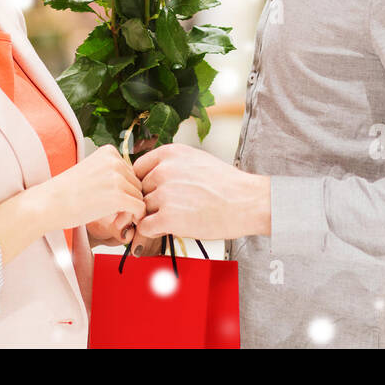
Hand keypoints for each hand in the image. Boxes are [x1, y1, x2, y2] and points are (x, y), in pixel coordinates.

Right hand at [46, 144, 143, 232]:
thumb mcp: (92, 171)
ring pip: (140, 197)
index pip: (131, 172)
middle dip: (129, 200)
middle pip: (137, 184)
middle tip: (113, 213)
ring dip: (130, 211)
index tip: (111, 201)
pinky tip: (118, 223)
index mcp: (109, 151)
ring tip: (112, 218)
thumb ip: (112, 174)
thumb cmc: (66, 192)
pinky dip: (134, 219)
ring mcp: (117, 178)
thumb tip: (135, 188)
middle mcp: (115, 161)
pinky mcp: (118, 197)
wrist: (48, 203)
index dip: (124, 189)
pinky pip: (140, 209)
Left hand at [131, 143, 270, 241]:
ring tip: (175, 218)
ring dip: (153, 216)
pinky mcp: (168, 217)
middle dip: (150, 201)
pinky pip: (145, 227)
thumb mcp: (195, 160)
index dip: (143, 184)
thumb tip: (150, 178)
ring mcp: (164, 194)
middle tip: (168, 209)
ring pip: (142, 209)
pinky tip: (167, 229)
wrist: (247, 202)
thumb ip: (170, 166)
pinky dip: (152, 231)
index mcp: (169, 153)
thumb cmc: (226, 184)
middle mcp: (163, 170)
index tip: (151, 193)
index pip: (137, 168)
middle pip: (139, 190)